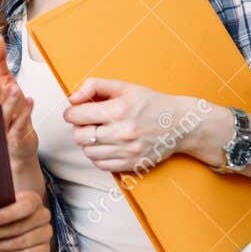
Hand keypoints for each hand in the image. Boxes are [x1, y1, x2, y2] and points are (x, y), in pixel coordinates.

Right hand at [0, 29, 39, 170]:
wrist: (17, 147)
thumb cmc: (8, 111)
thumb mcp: (4, 81)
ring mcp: (1, 130)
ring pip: (2, 117)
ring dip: (8, 103)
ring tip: (15, 89)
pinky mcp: (15, 140)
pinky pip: (19, 128)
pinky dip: (24, 115)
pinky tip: (30, 102)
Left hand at [62, 78, 197, 173]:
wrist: (179, 124)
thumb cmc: (150, 103)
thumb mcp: (124, 86)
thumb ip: (95, 86)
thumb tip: (72, 98)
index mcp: (119, 109)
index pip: (77, 116)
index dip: (71, 113)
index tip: (75, 112)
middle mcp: (122, 132)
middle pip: (79, 136)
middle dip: (79, 128)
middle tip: (87, 123)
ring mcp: (127, 151)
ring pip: (88, 152)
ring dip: (88, 143)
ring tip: (99, 134)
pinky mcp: (132, 164)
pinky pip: (101, 165)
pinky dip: (99, 156)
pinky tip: (107, 146)